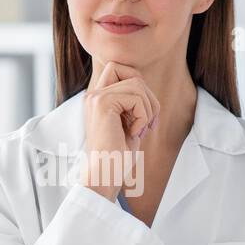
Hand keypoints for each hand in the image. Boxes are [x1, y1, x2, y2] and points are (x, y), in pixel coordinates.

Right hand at [80, 62, 159, 199]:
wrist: (104, 175)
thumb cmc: (117, 157)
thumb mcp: (128, 125)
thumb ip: (133, 104)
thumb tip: (147, 91)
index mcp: (98, 98)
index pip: (120, 69)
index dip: (139, 84)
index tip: (145, 112)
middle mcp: (94, 94)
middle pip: (133, 74)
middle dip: (150, 98)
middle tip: (150, 123)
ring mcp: (96, 97)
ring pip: (137, 84)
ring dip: (148, 109)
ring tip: (141, 130)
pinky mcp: (102, 103)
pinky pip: (136, 98)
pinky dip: (143, 116)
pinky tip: (134, 133)